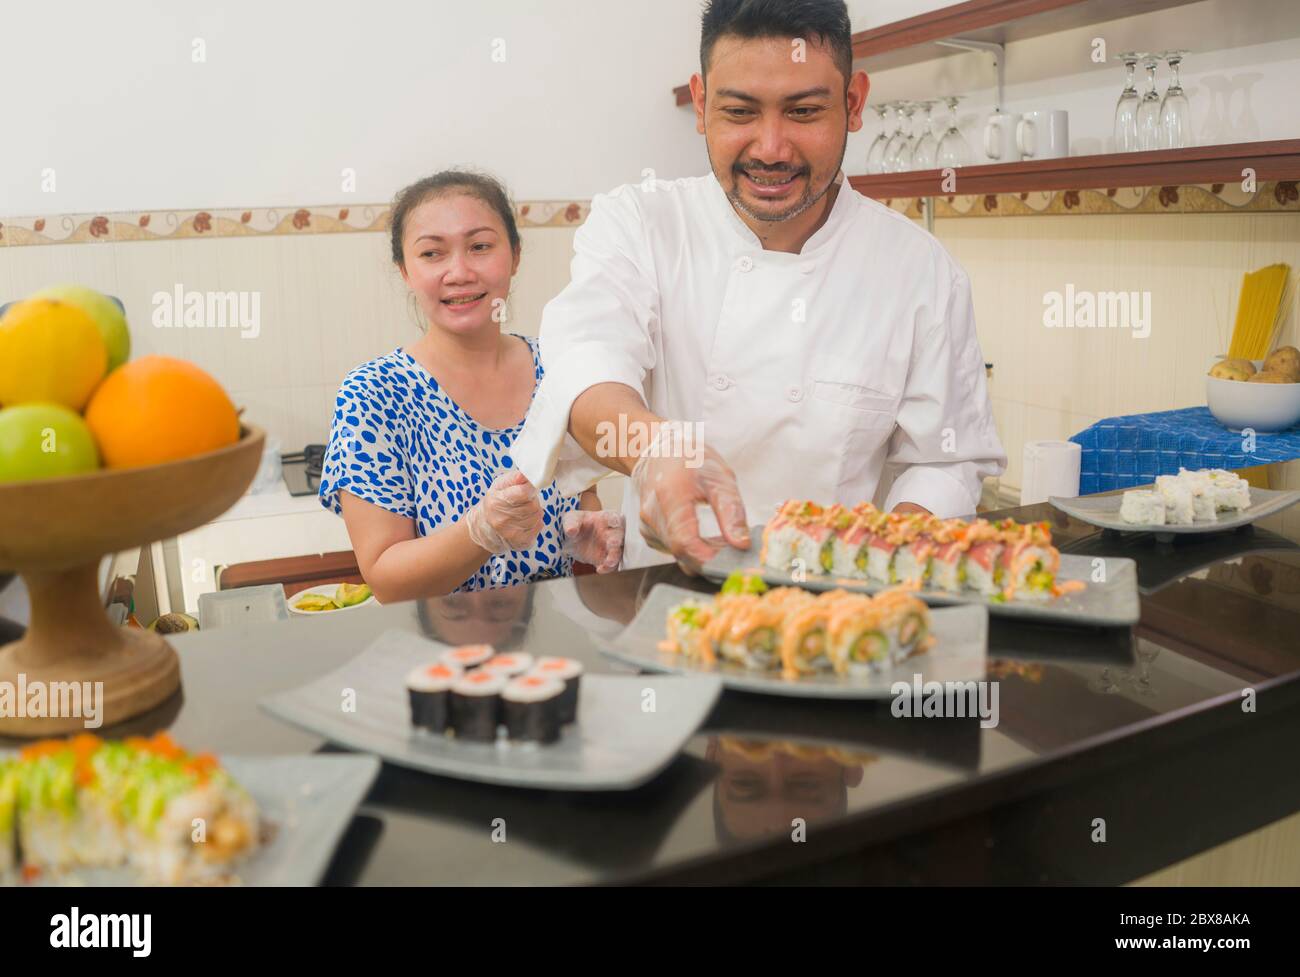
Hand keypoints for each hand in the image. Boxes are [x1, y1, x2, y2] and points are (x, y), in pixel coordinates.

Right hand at [464, 470, 543, 553]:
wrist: (486, 526)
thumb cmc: (496, 502)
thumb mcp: (500, 485)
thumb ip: (514, 478)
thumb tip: (526, 474)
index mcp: (496, 502)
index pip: (523, 493)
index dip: (530, 488)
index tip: (529, 487)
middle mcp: (502, 520)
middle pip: (533, 505)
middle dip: (532, 500)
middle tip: (525, 500)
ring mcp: (511, 533)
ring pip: (537, 515)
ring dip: (535, 511)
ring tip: (525, 510)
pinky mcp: (521, 542)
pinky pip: (539, 526)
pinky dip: (536, 521)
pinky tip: (527, 520)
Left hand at [561, 509, 624, 572]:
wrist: (572, 540)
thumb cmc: (575, 524)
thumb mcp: (571, 519)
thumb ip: (572, 523)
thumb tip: (571, 530)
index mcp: (605, 519)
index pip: (613, 517)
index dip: (615, 520)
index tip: (614, 522)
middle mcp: (611, 532)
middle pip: (619, 535)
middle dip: (617, 540)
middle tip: (612, 544)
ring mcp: (610, 547)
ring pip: (618, 552)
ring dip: (615, 557)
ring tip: (608, 563)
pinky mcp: (606, 559)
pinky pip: (611, 565)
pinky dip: (608, 568)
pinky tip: (600, 569)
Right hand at [630, 424, 749, 573]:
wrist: (660, 452)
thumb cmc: (690, 460)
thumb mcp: (720, 478)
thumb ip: (732, 512)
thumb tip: (742, 544)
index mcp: (670, 498)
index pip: (686, 543)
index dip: (710, 559)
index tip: (734, 561)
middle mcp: (652, 516)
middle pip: (683, 553)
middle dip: (712, 558)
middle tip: (736, 548)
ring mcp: (647, 526)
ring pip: (679, 555)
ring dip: (704, 554)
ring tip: (723, 537)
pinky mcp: (649, 533)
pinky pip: (673, 551)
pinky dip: (693, 549)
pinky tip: (705, 536)